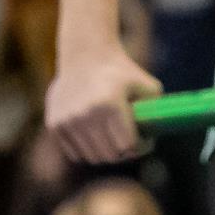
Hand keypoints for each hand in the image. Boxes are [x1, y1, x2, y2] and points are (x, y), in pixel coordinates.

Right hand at [47, 49, 161, 165]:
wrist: (85, 56)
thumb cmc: (123, 73)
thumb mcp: (149, 86)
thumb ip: (158, 113)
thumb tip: (159, 138)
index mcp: (110, 104)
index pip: (128, 146)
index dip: (141, 147)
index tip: (145, 141)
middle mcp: (86, 114)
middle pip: (110, 155)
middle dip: (125, 153)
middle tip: (131, 143)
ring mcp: (68, 120)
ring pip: (92, 157)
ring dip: (106, 153)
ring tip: (115, 141)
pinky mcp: (54, 124)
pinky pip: (76, 153)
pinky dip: (88, 150)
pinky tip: (96, 136)